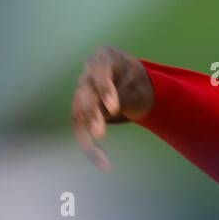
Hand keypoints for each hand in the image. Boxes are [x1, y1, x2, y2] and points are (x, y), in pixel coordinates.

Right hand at [71, 45, 154, 170]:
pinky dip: (89, 145)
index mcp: (105, 58)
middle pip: (85, 95)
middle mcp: (88, 73)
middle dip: (92, 116)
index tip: (114, 108)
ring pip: (79, 114)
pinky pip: (81, 127)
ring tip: (101, 158)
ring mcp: (82, 91)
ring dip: (87, 137)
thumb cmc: (139, 83)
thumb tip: (108, 111)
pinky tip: (102, 161)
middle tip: (100, 135)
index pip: (101, 72)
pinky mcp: (81, 109)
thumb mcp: (139, 87)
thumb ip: (124, 95)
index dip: (105, 90)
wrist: (134, 85)